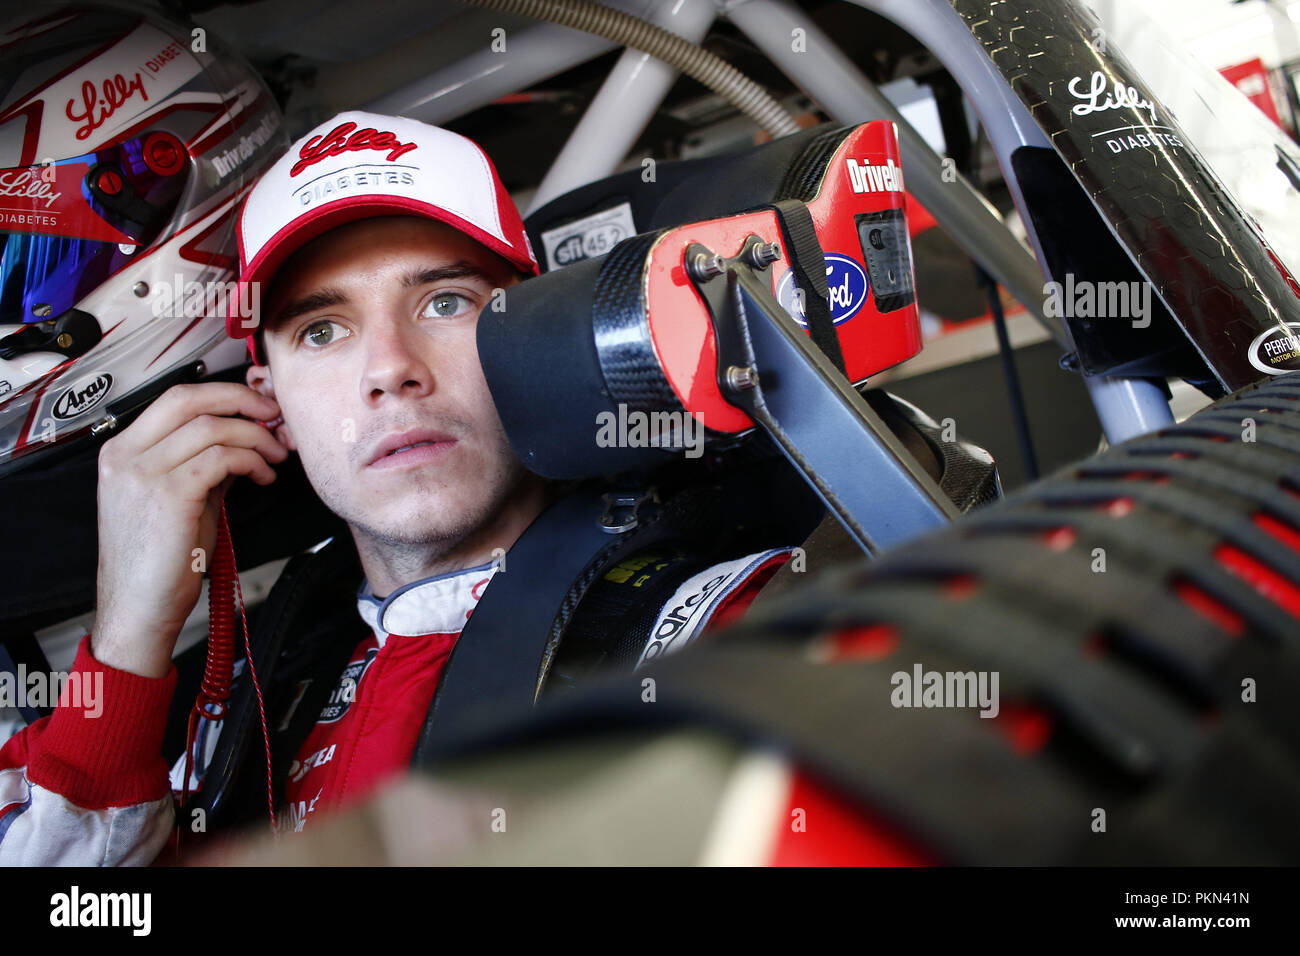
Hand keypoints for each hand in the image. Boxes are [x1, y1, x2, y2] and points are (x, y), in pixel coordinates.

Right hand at [92, 383, 288, 677]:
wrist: (140, 609)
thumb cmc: (161, 562)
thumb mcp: (183, 499)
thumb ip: (206, 464)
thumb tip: (245, 438)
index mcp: (123, 452)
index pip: (176, 398)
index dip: (224, 394)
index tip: (259, 405)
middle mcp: (126, 456)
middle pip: (190, 398)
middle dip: (242, 400)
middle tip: (275, 416)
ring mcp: (143, 473)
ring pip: (212, 427)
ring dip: (256, 437)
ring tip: (276, 457)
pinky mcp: (168, 494)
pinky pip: (221, 457)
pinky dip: (251, 460)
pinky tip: (264, 476)